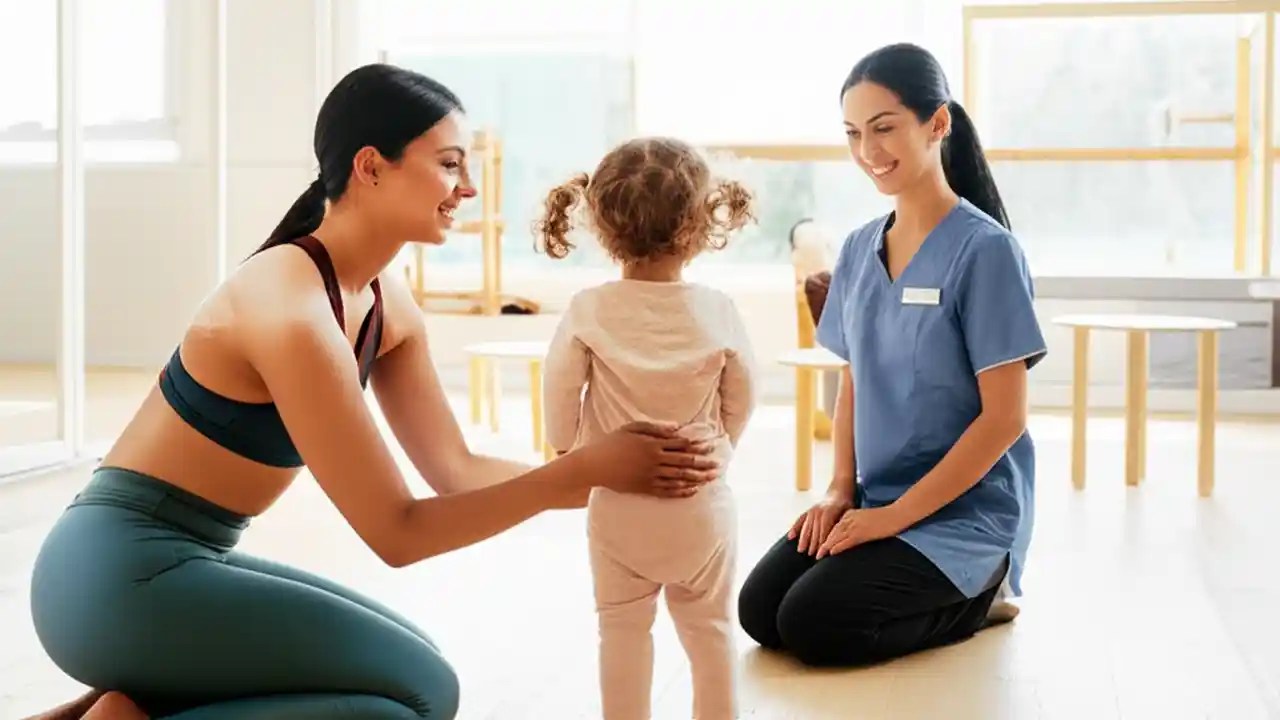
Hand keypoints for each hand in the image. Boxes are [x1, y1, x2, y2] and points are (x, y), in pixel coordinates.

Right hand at [571, 421, 721, 498]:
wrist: (594, 465)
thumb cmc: (611, 443)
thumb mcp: (631, 428)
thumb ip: (655, 428)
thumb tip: (677, 428)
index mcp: (652, 443)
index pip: (681, 444)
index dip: (698, 445)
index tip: (711, 445)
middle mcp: (654, 460)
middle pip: (684, 462)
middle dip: (703, 463)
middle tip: (719, 465)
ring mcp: (649, 476)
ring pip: (679, 477)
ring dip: (697, 478)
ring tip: (712, 479)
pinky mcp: (644, 488)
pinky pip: (668, 491)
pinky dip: (682, 491)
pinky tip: (693, 490)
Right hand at [788, 490, 853, 555]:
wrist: (839, 488)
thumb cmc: (846, 502)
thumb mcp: (848, 511)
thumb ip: (842, 523)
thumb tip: (840, 537)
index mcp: (828, 513)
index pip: (824, 533)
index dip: (822, 544)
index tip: (821, 554)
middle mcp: (818, 512)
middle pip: (814, 532)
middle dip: (812, 545)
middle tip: (811, 557)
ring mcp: (811, 511)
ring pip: (806, 528)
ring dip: (803, 540)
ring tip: (801, 550)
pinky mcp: (808, 511)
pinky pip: (800, 520)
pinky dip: (794, 528)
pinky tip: (790, 537)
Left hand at [814, 505, 906, 558]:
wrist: (896, 514)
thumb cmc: (884, 518)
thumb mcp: (865, 518)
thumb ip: (855, 524)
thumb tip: (849, 535)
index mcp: (849, 514)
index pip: (833, 527)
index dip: (825, 537)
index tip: (819, 545)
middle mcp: (849, 519)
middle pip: (831, 532)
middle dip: (822, 543)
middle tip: (815, 553)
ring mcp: (855, 525)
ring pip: (836, 537)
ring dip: (826, 547)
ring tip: (818, 555)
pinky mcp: (862, 533)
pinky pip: (846, 541)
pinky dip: (837, 547)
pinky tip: (831, 553)